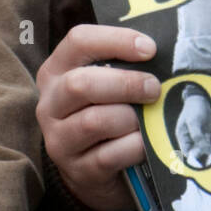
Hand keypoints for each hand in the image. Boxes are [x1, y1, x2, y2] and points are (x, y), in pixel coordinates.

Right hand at [37, 24, 159, 210]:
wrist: (92, 170)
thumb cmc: (106, 111)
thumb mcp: (105, 83)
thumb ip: (122, 65)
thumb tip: (160, 53)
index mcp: (56, 71)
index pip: (78, 40)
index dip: (117, 40)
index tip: (150, 49)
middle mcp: (50, 104)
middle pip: (81, 84)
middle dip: (126, 83)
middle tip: (154, 88)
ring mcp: (59, 139)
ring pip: (94, 121)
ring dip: (131, 118)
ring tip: (148, 119)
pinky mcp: (77, 170)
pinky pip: (109, 155)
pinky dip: (134, 146)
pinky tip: (146, 143)